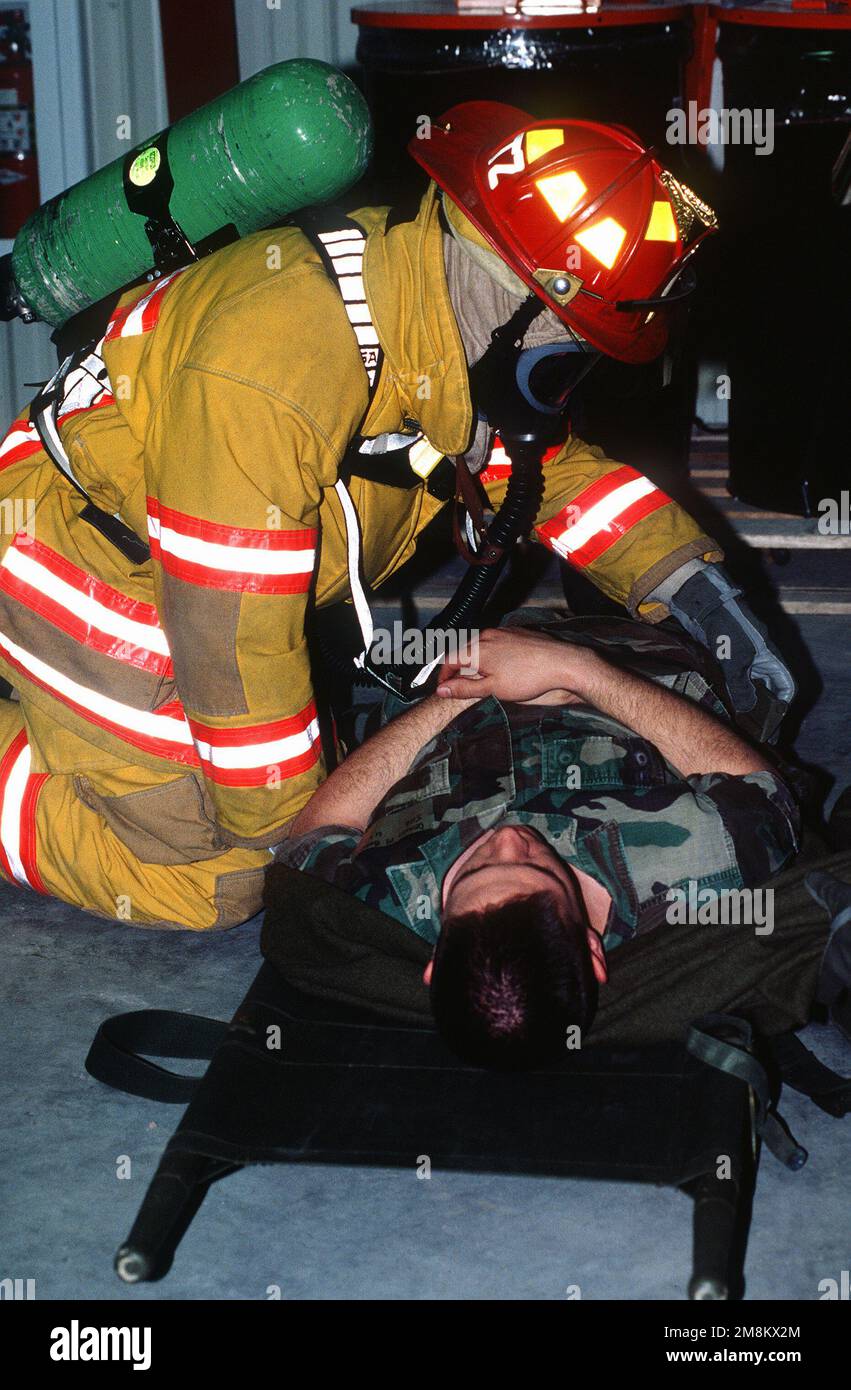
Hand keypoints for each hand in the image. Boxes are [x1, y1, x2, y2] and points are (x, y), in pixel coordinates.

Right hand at [435, 627, 595, 703]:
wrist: (563, 664)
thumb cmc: (530, 677)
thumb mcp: (493, 688)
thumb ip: (465, 688)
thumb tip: (442, 690)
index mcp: (478, 648)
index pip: (448, 660)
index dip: (443, 676)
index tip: (445, 689)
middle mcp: (488, 635)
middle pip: (463, 651)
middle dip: (459, 669)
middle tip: (462, 687)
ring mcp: (503, 632)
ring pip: (479, 646)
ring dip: (475, 662)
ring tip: (484, 679)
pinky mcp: (517, 633)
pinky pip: (496, 642)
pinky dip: (492, 655)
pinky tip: (503, 668)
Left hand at [664, 566, 795, 742]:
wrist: (704, 606)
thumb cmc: (725, 627)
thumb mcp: (735, 661)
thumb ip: (742, 686)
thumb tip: (747, 708)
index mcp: (769, 656)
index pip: (785, 682)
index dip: (783, 700)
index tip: (775, 716)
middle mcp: (759, 656)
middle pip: (768, 684)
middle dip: (763, 702)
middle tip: (754, 721)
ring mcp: (743, 655)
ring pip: (750, 680)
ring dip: (746, 695)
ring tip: (740, 713)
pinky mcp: (727, 654)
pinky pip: (736, 675)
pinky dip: (733, 687)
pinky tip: (727, 698)